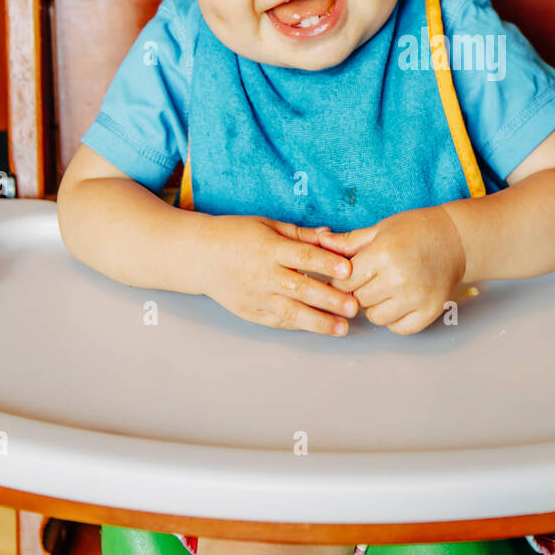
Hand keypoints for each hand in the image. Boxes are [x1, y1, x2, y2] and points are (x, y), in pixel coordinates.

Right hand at [193, 215, 358, 335]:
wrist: (200, 256)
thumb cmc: (236, 235)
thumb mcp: (267, 225)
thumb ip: (301, 235)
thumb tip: (332, 236)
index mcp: (269, 249)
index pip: (302, 257)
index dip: (327, 263)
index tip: (349, 271)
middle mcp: (264, 275)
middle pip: (301, 288)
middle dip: (330, 299)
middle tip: (354, 306)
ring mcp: (257, 297)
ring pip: (291, 312)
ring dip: (319, 322)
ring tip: (342, 328)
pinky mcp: (251, 313)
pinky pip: (278, 322)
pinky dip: (299, 325)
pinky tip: (319, 328)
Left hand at [316, 206, 466, 334]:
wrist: (455, 239)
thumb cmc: (415, 230)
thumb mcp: (380, 229)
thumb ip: (349, 241)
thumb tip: (320, 241)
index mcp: (382, 255)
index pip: (344, 281)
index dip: (343, 279)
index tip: (350, 274)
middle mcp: (399, 278)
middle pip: (358, 300)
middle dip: (358, 292)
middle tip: (370, 280)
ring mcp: (416, 297)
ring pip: (376, 317)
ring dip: (375, 307)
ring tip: (385, 290)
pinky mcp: (430, 310)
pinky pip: (399, 328)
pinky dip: (395, 319)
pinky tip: (399, 302)